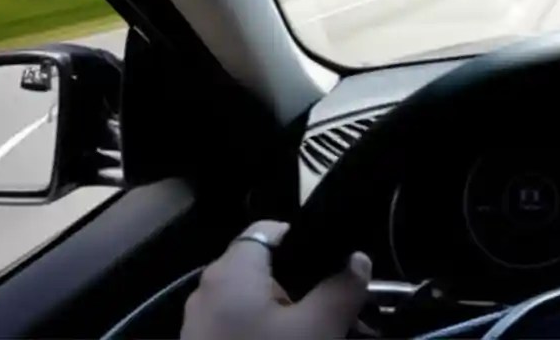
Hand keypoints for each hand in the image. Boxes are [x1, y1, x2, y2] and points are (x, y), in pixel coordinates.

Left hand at [181, 220, 370, 339]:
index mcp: (231, 271)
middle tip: (342, 313)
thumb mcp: (318, 330)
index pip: (271, 230)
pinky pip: (243, 330)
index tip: (338, 268)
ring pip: (257, 304)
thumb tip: (358, 260)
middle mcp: (209, 291)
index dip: (309, 240)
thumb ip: (342, 289)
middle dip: (308, 287)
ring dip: (294, 316)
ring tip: (328, 336)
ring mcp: (202, 325)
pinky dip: (271, 335)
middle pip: (267, 270)